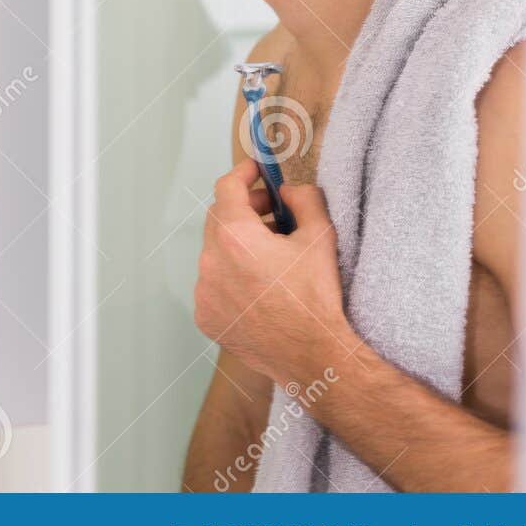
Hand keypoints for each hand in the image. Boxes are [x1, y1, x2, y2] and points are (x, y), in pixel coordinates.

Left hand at [193, 158, 351, 385]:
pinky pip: (213, 284)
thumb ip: (304, 200)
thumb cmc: (317, 299)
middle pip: (219, 219)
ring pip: (215, 253)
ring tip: (269, 254)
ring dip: (237, 246)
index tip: (254, 170)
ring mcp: (204, 291)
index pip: (227, 188)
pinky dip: (230, 277)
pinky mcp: (205, 315)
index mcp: (235, 237)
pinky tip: (258, 285)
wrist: (312, 355)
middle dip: (243, 209)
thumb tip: (288, 190)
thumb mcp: (321, 238)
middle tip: (270, 211)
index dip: (242, 174)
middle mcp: (211, 261)